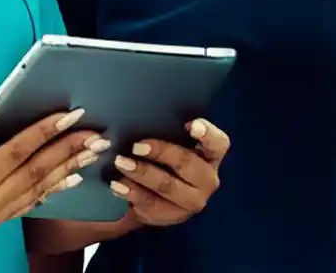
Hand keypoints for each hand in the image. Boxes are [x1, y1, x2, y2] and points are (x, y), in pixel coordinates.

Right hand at [0, 109, 108, 230]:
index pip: (18, 153)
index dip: (46, 132)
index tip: (71, 114)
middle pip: (37, 172)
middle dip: (69, 150)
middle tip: (97, 132)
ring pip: (39, 189)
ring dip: (68, 168)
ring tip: (94, 151)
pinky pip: (29, 202)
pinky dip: (53, 188)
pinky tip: (71, 178)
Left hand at [108, 118, 229, 226]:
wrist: (157, 196)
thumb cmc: (165, 159)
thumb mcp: (171, 143)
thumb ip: (165, 130)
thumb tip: (135, 119)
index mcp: (211, 155)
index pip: (218, 143)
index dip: (207, 134)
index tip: (190, 125)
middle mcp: (208, 179)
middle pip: (187, 164)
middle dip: (161, 152)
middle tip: (136, 145)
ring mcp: (193, 201)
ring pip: (168, 186)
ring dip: (142, 173)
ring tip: (120, 163)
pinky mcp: (174, 216)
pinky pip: (152, 205)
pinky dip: (132, 193)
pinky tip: (117, 185)